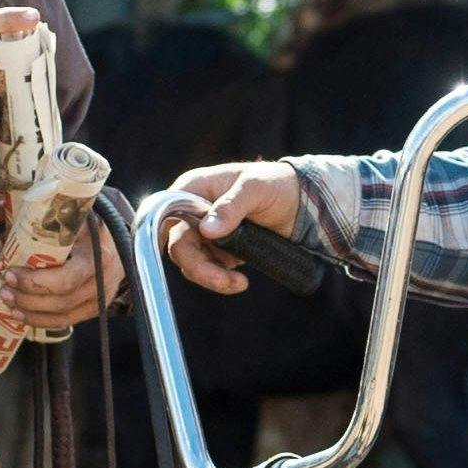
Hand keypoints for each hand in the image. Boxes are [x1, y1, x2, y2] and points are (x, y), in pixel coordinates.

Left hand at [0, 223, 121, 340]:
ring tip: (7, 301)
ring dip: (31, 311)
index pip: (67, 275)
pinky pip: (67, 321)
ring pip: (64, 312)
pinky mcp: (96, 306)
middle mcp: (103, 273)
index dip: (35, 280)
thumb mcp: (60, 211)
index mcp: (96, 247)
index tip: (9, 270)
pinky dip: (42, 320)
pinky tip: (21, 315)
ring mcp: (102, 293)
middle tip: (4, 288)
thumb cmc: (83, 220)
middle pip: (63, 296)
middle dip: (28, 295)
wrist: (116, 235)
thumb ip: (22, 210)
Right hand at [160, 159, 303, 295]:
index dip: (169, 236)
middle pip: (178, 244)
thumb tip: (206, 230)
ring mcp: (204, 232)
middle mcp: (193, 211)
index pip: (166, 213)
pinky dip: (220, 279)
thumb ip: (231, 206)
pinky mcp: (218, 250)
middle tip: (223, 280)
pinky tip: (239, 281)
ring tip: (238, 282)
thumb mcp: (256, 188)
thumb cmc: (275, 184)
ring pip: (191, 261)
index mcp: (194, 188)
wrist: (300, 203)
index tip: (187, 256)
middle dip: (198, 267)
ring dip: (211, 277)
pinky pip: (208, 269)